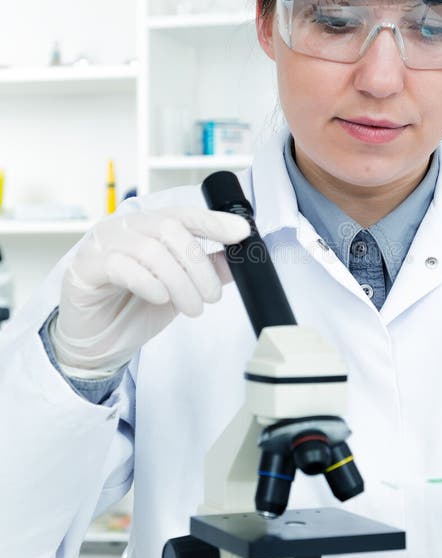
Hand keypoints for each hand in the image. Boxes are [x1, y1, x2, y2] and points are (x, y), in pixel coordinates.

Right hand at [50, 205, 250, 374]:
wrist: (98, 343)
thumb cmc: (135, 309)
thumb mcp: (180, 289)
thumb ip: (206, 271)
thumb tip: (240, 258)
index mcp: (147, 226)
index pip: (184, 214)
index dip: (214, 221)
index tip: (242, 233)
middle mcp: (123, 228)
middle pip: (170, 229)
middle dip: (199, 265)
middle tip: (212, 297)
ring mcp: (101, 245)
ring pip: (150, 249)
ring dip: (180, 282)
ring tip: (192, 308)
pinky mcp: (84, 268)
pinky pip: (120, 266)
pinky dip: (149, 283)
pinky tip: (160, 299)